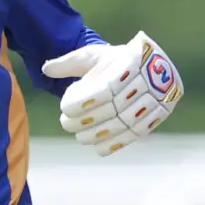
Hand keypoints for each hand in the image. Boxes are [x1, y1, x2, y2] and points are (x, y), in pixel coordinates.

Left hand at [42, 31, 182, 155]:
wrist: (151, 64)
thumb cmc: (115, 60)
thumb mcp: (94, 55)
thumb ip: (70, 62)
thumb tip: (45, 69)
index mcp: (131, 60)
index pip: (106, 88)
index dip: (84, 102)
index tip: (65, 108)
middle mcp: (149, 79)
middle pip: (115, 108)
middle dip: (88, 120)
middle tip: (66, 124)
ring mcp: (157, 98)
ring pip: (126, 122)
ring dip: (100, 134)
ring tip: (80, 138)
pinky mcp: (159, 114)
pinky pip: (138, 133)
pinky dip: (118, 143)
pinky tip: (99, 149)